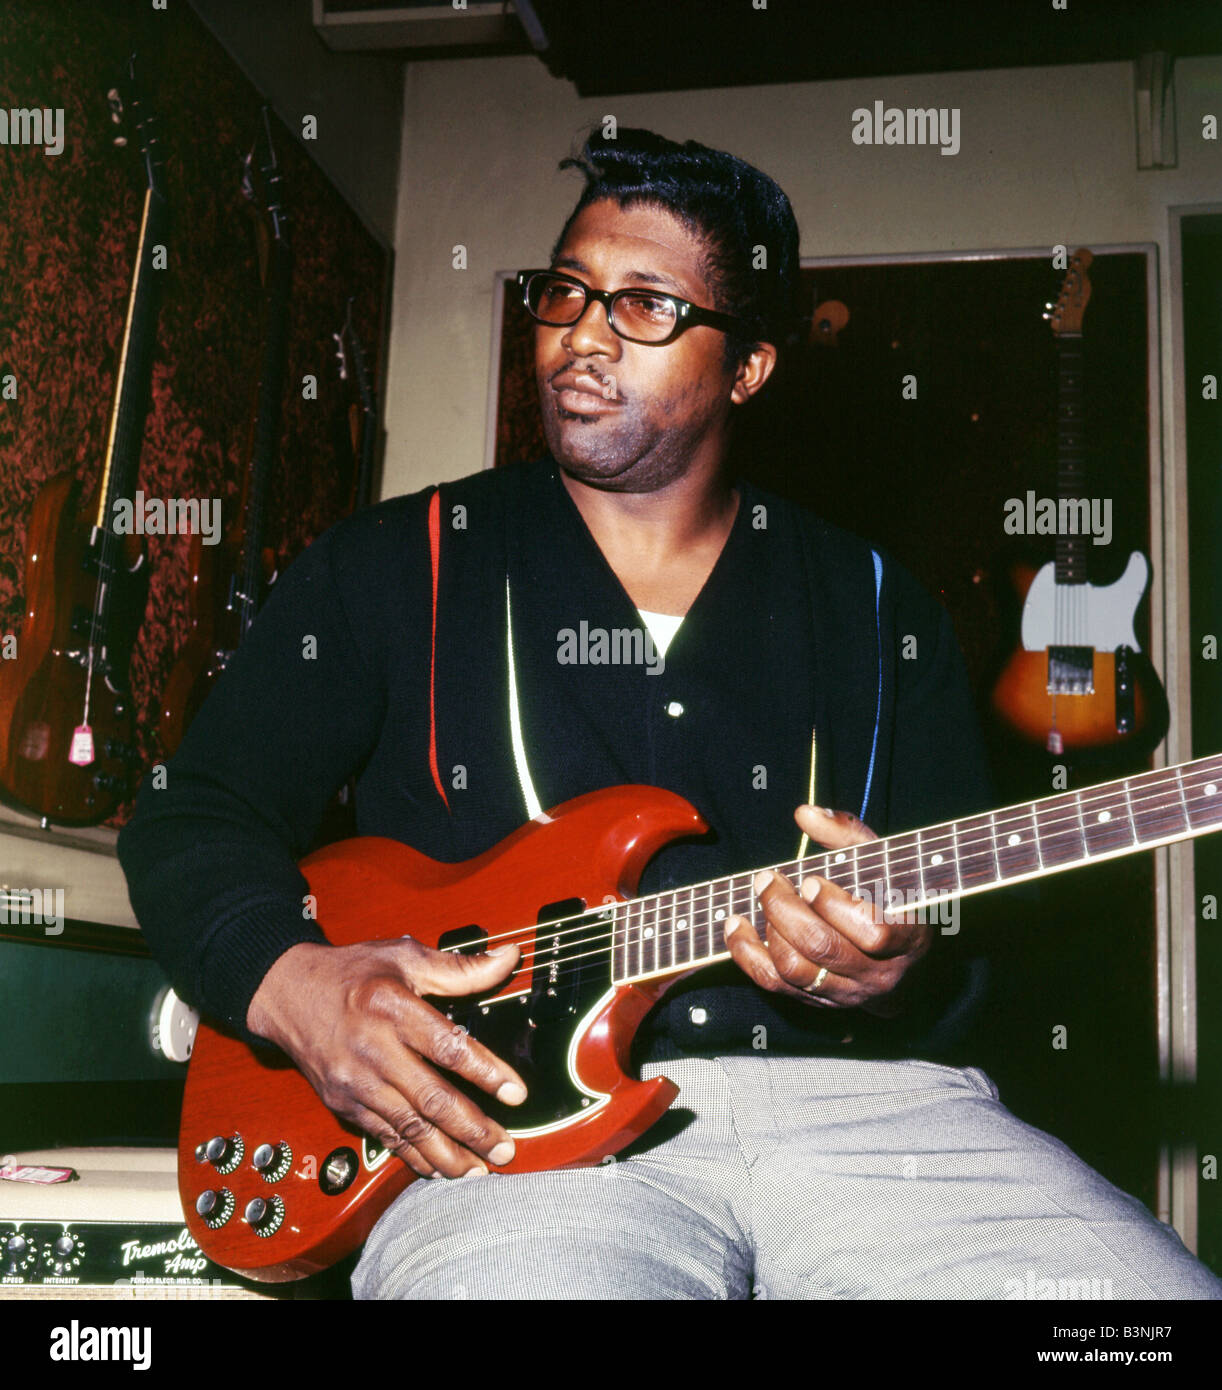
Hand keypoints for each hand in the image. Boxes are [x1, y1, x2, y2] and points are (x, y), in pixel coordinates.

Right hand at [246, 937, 526, 1179]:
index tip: (516, 1094)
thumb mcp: (404, 956)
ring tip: (479, 1169)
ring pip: (407, 1127)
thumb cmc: (351, 972)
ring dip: (446, 1153)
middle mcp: (372, 1049)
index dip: (486, 1072)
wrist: (286, 993)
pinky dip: (412, 1156)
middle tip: (505, 1150)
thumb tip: (507, 959)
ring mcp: (354, 1082)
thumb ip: (459, 967)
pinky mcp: (342, 1103)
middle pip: (430, 1098)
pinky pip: (383, 1136)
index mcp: (391, 1008)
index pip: (447, 1046)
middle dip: (472, 1129)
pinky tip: (437, 1168)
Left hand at [723, 804, 929, 1013]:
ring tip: (759, 895)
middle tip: (767, 878)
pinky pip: (775, 985)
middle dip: (785, 908)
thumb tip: (805, 814)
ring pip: (796, 969)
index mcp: (908, 939)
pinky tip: (735, 926)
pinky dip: (747, 954)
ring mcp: (847, 993)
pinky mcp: (818, 1001)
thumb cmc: (889, 898)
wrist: (899, 957)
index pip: (873, 933)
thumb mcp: (881, 862)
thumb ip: (847, 834)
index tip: (809, 881)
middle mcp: (879, 974)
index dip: (835, 906)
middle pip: (822, 947)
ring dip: (768, 929)